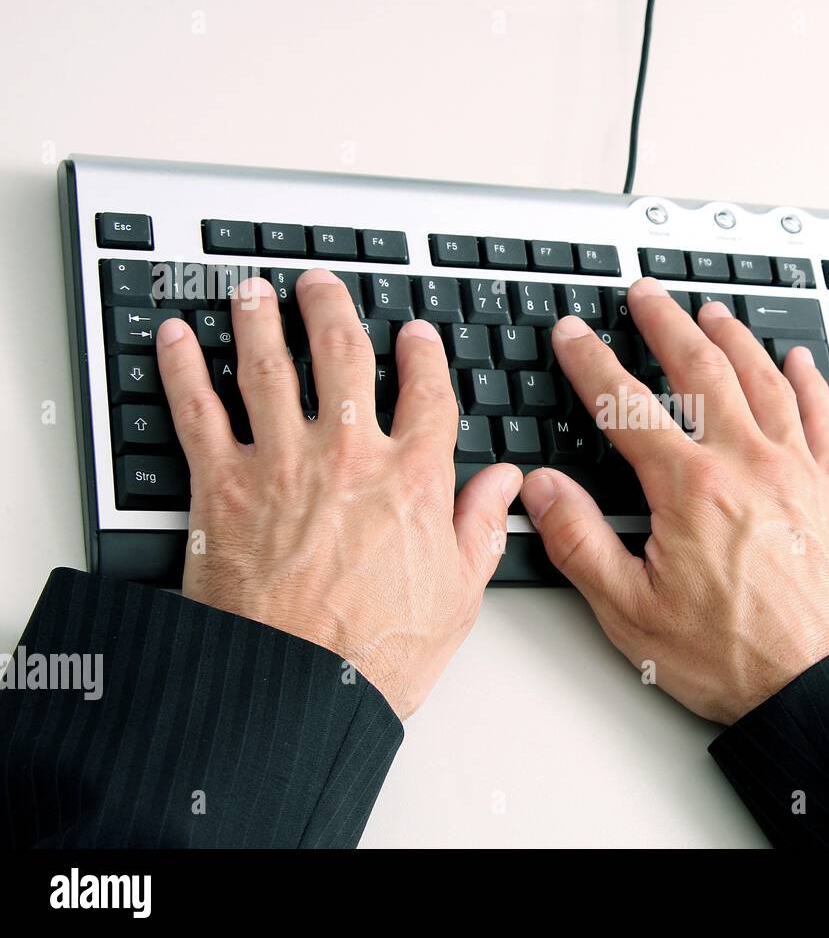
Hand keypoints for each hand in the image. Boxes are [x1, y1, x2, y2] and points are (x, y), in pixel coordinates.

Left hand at [155, 269, 521, 718]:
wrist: (297, 691)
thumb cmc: (378, 653)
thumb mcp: (459, 594)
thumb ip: (482, 527)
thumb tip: (506, 484)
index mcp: (413, 478)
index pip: (427, 393)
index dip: (424, 356)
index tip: (417, 335)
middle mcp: (348, 455)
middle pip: (342, 358)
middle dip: (332, 310)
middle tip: (321, 285)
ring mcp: (281, 464)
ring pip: (267, 367)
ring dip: (258, 320)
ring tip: (253, 292)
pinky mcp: (222, 487)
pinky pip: (196, 411)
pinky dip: (181, 369)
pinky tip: (173, 339)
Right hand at [520, 278, 828, 723]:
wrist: (824, 685)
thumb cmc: (735, 657)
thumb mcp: (631, 612)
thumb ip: (581, 542)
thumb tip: (544, 488)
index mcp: (691, 488)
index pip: (627, 405)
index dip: (592, 363)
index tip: (573, 335)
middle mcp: (748, 463)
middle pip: (701, 370)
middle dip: (666, 323)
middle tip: (645, 295)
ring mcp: (797, 471)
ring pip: (764, 380)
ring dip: (733, 338)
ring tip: (712, 312)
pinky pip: (823, 416)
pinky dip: (809, 381)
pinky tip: (800, 361)